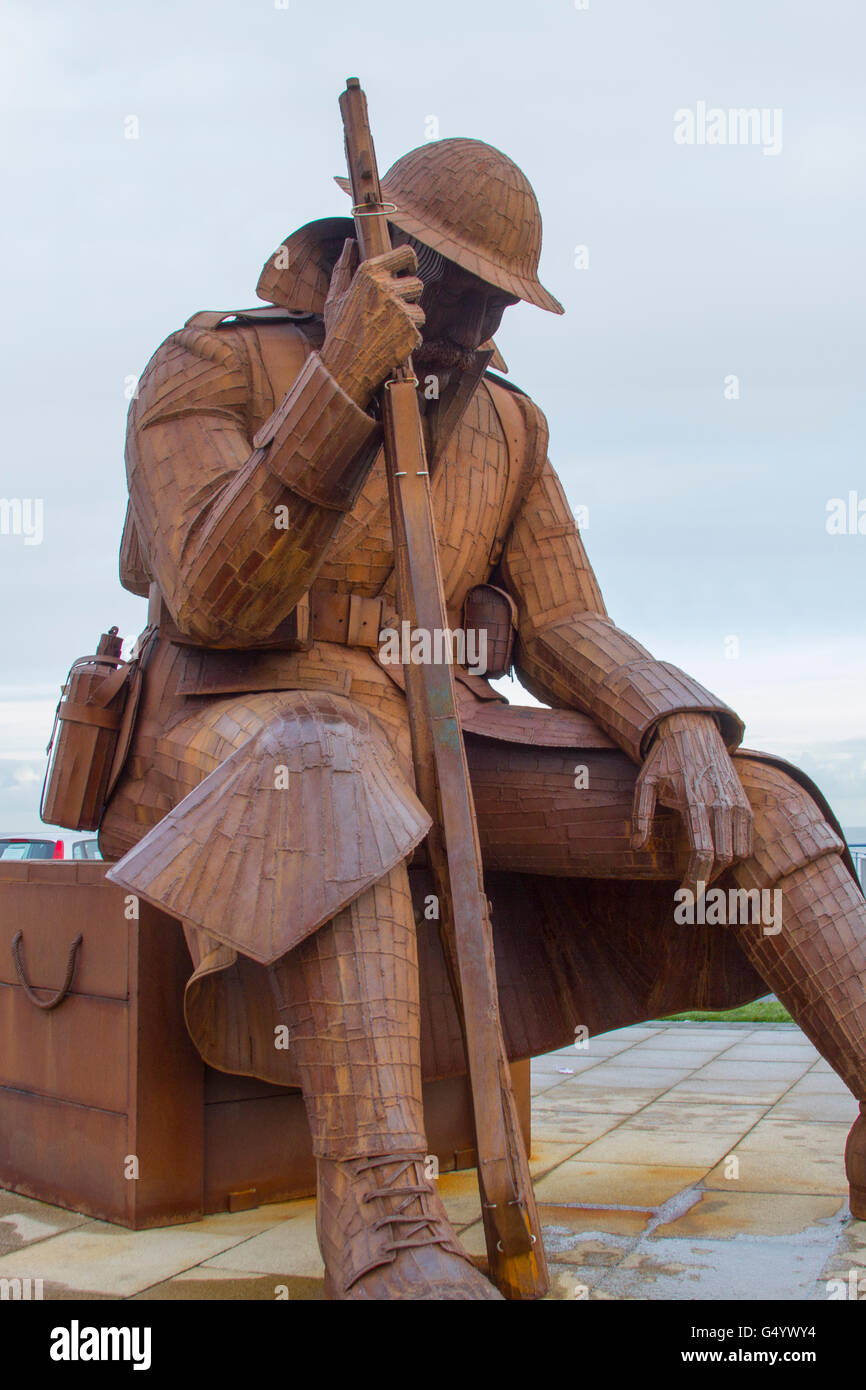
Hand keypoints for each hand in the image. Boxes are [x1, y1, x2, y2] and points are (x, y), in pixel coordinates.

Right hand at [320, 239, 423, 406]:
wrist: (344, 367)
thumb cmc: (337, 331)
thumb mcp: (335, 296)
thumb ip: (343, 267)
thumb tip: (349, 243)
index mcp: (369, 273)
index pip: (406, 253)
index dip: (411, 262)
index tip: (408, 271)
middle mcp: (386, 288)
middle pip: (417, 284)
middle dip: (409, 297)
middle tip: (392, 311)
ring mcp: (400, 310)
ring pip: (420, 310)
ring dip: (409, 320)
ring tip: (388, 331)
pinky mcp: (410, 331)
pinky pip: (419, 332)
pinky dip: (408, 340)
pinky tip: (390, 345)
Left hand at [631, 711, 752, 894]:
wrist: (693, 730)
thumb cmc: (665, 758)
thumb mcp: (644, 782)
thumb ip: (640, 815)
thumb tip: (637, 847)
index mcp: (696, 801)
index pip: (703, 853)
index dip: (695, 882)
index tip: (683, 899)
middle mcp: (722, 804)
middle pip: (722, 859)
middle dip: (705, 880)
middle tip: (687, 891)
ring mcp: (738, 804)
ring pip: (738, 854)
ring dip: (719, 869)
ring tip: (699, 872)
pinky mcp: (746, 804)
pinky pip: (747, 842)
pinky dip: (734, 855)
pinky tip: (714, 856)